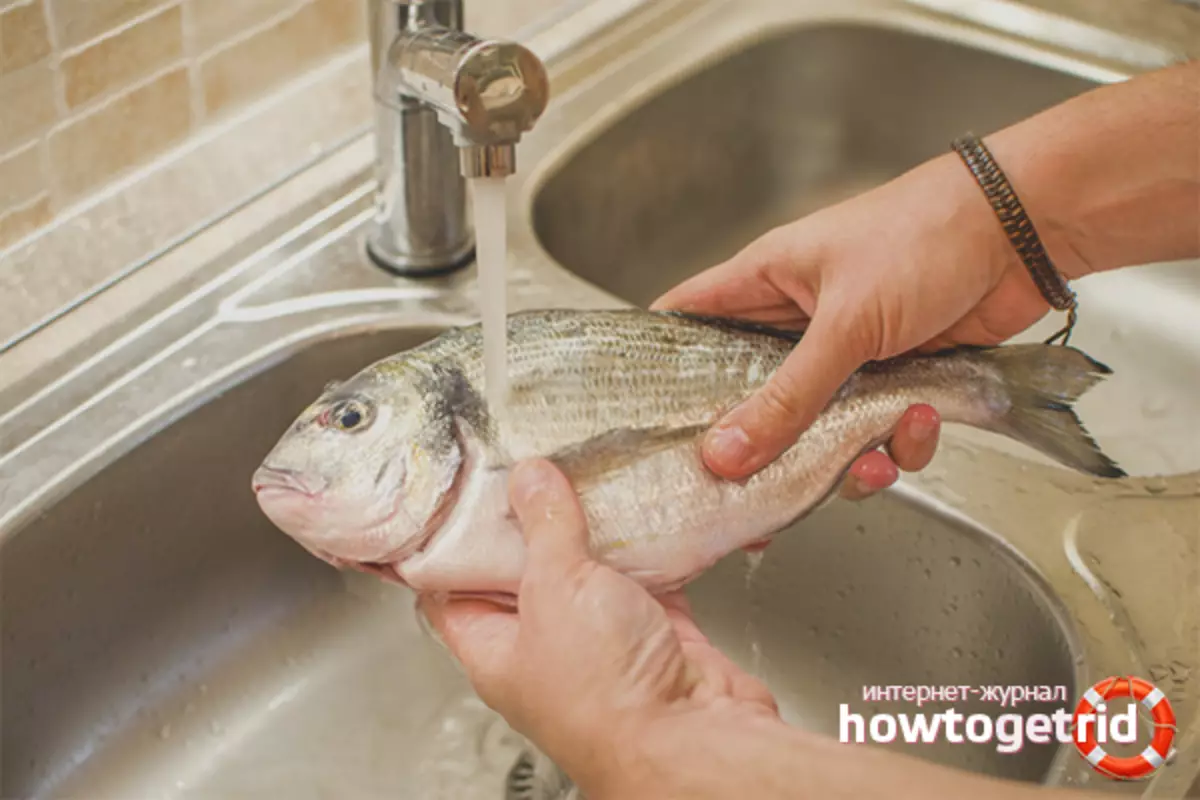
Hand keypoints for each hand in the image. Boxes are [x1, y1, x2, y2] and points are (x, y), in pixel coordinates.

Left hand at [420, 459, 778, 797]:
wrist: (693, 739)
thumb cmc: (606, 699)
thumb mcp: (554, 589)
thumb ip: (543, 527)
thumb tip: (529, 480)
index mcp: (494, 648)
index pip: (453, 587)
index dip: (451, 540)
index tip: (457, 492)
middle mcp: (546, 647)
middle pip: (526, 570)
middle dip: (533, 518)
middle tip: (533, 465)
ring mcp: (603, 640)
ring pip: (592, 571)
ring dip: (595, 528)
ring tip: (589, 473)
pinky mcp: (657, 634)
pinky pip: (650, 578)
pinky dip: (652, 547)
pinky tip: (648, 511)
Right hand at [653, 148, 1060, 480]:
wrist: (1025, 232)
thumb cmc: (925, 235)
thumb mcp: (845, 322)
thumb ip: (788, 396)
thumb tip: (726, 454)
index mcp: (765, 283)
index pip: (687, 321)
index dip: (664, 369)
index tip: (652, 427)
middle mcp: (797, 321)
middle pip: (752, 396)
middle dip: (765, 446)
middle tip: (764, 489)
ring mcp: (848, 352)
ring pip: (817, 428)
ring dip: (846, 456)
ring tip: (876, 455)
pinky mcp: (897, 375)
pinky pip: (877, 430)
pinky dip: (900, 441)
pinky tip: (921, 423)